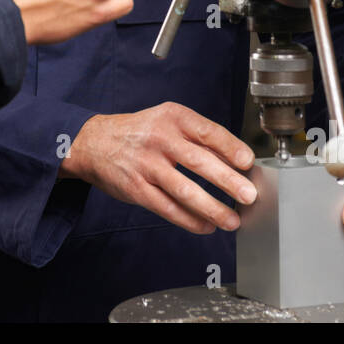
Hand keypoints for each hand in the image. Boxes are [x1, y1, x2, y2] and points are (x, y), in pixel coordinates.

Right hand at [59, 102, 257, 233]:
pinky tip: (206, 225)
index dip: (230, 147)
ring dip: (212, 208)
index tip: (248, 162)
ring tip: (232, 220)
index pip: (207, 132)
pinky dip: (190, 220)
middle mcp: (159, 139)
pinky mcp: (137, 189)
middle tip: (249, 196)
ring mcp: (146, 165)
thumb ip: (197, 138)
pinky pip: (168, 208)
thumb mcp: (167, 121)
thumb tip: (235, 162)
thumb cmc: (141, 132)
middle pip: (199, 162)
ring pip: (184, 190)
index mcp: (172, 117)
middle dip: (227, 181)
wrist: (94, 142)